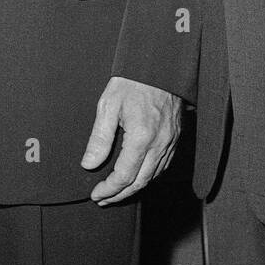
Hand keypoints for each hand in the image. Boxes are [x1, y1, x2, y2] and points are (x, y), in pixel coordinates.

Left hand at [80, 76, 180, 204]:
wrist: (159, 65)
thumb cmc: (132, 82)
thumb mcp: (108, 105)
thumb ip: (99, 138)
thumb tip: (89, 163)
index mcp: (141, 137)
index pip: (124, 176)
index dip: (109, 190)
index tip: (96, 194)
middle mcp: (159, 144)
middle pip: (140, 182)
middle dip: (120, 194)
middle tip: (103, 199)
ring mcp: (170, 141)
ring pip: (153, 176)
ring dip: (134, 187)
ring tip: (117, 191)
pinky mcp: (175, 137)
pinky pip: (163, 165)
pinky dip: (149, 175)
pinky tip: (138, 174)